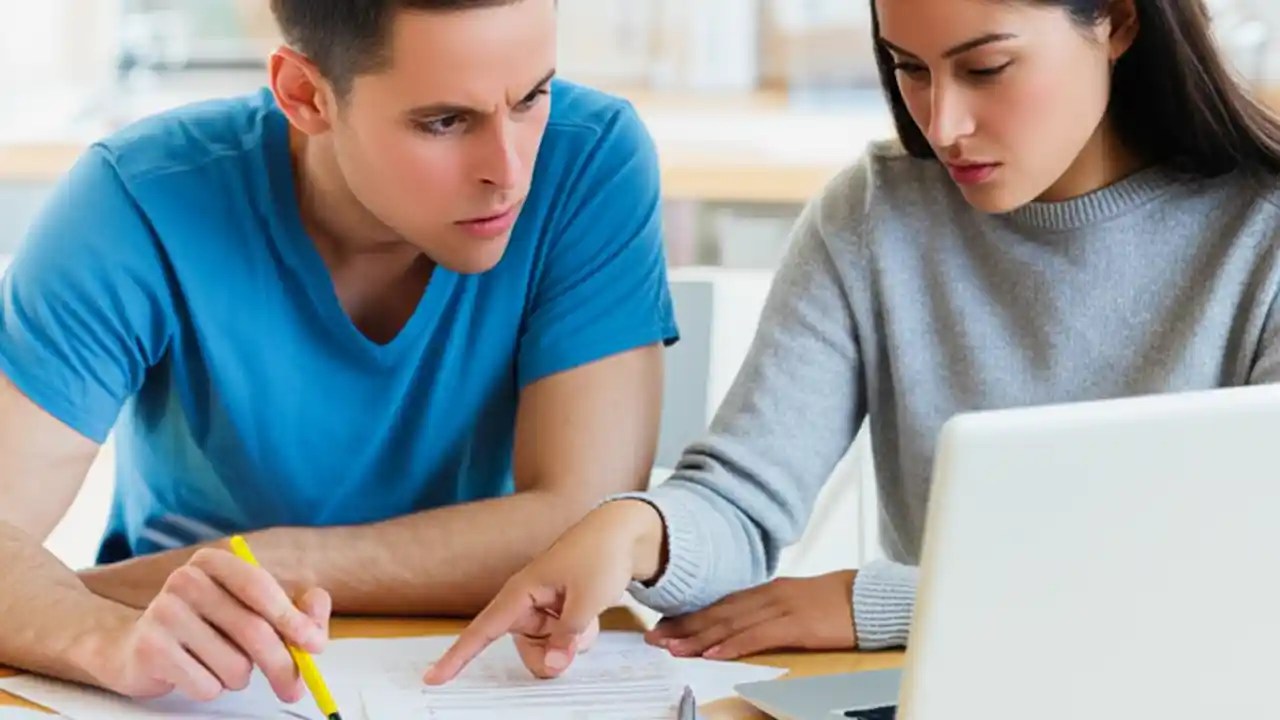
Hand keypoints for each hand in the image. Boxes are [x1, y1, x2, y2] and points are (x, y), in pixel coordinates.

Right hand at [87, 547, 330, 702]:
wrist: (130, 646)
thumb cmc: (202, 627)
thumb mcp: (249, 611)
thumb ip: (292, 612)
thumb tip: (318, 620)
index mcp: (214, 562)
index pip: (260, 587)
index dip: (292, 619)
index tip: (315, 645)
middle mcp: (185, 580)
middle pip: (253, 630)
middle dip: (282, 665)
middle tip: (295, 688)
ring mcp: (163, 613)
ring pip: (234, 665)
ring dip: (239, 677)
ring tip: (220, 666)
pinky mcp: (150, 650)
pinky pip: (207, 685)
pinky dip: (212, 688)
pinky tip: (195, 673)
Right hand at [423, 500, 664, 683]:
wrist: (623, 531)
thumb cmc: (600, 554)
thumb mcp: (587, 600)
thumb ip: (567, 637)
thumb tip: (552, 666)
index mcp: (522, 591)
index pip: (483, 629)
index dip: (458, 656)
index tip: (434, 677)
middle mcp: (527, 600)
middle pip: (526, 648)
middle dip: (551, 652)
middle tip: (577, 638)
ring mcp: (544, 606)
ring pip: (547, 646)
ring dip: (569, 640)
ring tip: (588, 614)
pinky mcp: (559, 610)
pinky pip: (562, 637)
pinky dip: (578, 634)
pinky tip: (592, 614)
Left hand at [645, 570, 856, 659]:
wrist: (871, 598)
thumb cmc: (837, 604)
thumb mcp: (797, 604)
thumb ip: (771, 611)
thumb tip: (745, 626)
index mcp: (768, 590)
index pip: (720, 604)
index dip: (691, 616)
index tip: (664, 627)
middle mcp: (768, 595)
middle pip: (718, 612)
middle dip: (684, 627)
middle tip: (654, 638)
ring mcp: (781, 608)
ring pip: (730, 624)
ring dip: (699, 637)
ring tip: (673, 648)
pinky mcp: (796, 624)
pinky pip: (757, 635)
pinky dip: (732, 645)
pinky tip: (713, 653)